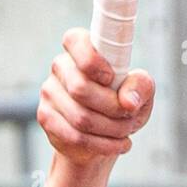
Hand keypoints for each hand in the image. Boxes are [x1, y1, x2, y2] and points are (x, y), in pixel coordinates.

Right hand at [37, 28, 154, 164]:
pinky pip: (75, 136)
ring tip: (126, 133)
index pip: (75, 41)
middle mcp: (61, 66)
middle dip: (113, 108)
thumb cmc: (121, 106)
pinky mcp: (46, 117)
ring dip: (112, 129)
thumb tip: (128, 101)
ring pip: (80, 117)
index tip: (111, 78)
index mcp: (81, 48)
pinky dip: (104, 145)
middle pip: (82, 89)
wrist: (103, 138)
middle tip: (129, 116)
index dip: (92, 61)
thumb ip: (141, 86)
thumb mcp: (140, 93)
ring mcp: (49, 92)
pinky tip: (118, 144)